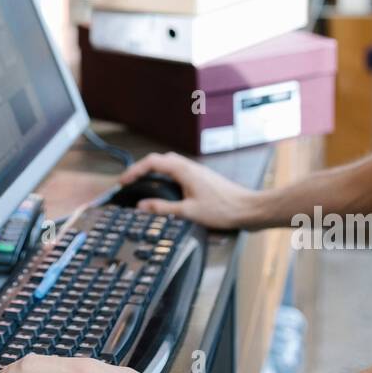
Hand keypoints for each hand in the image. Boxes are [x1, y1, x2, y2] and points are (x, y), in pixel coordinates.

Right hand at [118, 151, 261, 229]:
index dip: (134, 170)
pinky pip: (178, 171)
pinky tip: (166, 189)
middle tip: (129, 181)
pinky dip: (166, 176)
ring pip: (170, 164)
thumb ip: (163, 208)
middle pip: (159, 160)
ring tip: (143, 184)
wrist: (248, 209)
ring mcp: (197, 171)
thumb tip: (141, 206)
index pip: (152, 162)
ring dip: (154, 171)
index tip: (123, 181)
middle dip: (141, 168)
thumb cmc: (223, 210)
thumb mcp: (189, 212)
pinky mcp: (202, 178)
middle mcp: (190, 167)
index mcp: (184, 170)